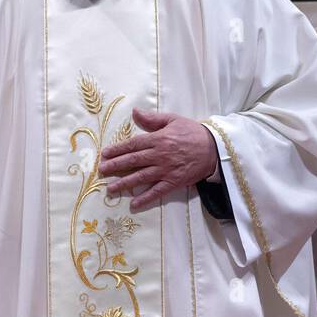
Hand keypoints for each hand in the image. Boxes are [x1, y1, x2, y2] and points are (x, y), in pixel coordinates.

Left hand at [99, 108, 218, 210]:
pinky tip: (134, 204)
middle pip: (133, 161)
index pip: (133, 145)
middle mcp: (159, 155)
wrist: (214, 148)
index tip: (105, 154)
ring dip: (124, 184)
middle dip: (116, 166)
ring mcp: (166, 170)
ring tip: (110, 189)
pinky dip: (145, 199)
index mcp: (158, 139)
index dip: (117, 150)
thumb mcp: (173, 120)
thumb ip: (152, 119)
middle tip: (101, 171)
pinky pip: (157, 192)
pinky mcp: (174, 182)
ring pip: (141, 177)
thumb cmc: (192, 132)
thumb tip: (134, 112)